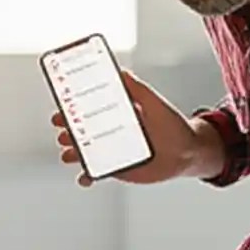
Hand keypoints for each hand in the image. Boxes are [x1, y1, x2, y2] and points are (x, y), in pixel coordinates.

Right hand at [52, 71, 222, 186]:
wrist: (187, 154)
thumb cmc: (173, 127)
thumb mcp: (155, 104)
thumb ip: (138, 89)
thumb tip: (122, 72)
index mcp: (117, 114)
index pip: (88, 109)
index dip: (72, 108)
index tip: (62, 105)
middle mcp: (111, 132)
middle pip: (82, 130)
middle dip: (68, 130)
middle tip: (62, 130)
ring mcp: (113, 151)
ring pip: (84, 153)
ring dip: (73, 153)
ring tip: (68, 154)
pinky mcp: (118, 169)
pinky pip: (97, 174)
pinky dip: (87, 177)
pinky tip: (84, 178)